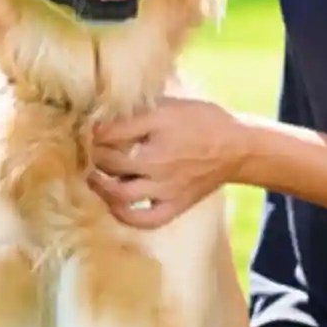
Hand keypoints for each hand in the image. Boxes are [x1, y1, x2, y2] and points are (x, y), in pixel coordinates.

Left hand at [88, 97, 249, 228]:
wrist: (237, 147)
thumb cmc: (203, 121)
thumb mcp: (170, 106)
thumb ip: (137, 113)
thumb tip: (104, 120)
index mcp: (157, 131)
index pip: (110, 134)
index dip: (94, 132)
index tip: (89, 130)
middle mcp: (158, 162)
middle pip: (111, 162)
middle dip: (94, 155)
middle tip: (89, 151)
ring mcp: (166, 188)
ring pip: (120, 193)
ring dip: (101, 186)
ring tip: (93, 177)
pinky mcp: (175, 206)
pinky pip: (144, 219)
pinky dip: (125, 215)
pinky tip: (116, 204)